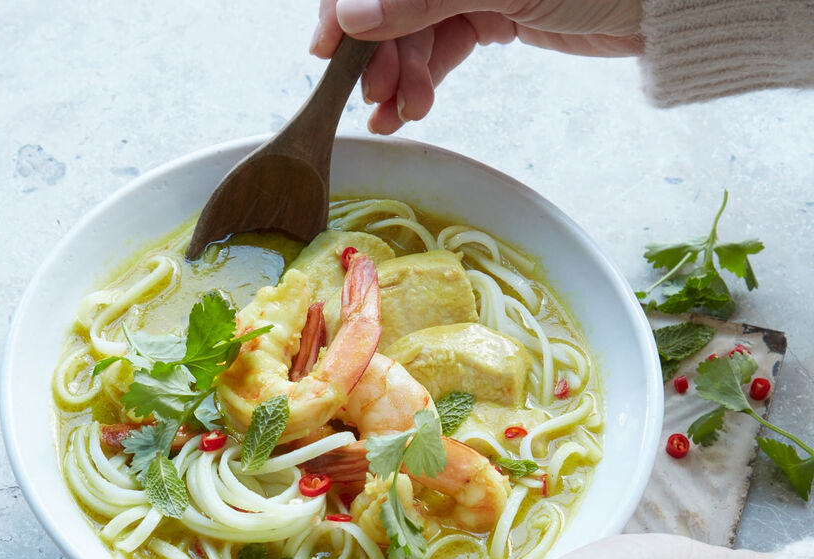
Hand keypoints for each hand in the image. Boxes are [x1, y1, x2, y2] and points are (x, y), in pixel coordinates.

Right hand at [312, 0, 644, 132]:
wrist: (662, 3)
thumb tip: (350, 16)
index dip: (343, 7)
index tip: (328, 51)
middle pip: (386, 5)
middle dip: (375, 55)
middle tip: (377, 100)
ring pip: (409, 32)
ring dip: (397, 78)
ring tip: (401, 115)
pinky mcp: (488, 13)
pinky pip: (438, 48)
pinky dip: (422, 80)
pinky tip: (409, 110)